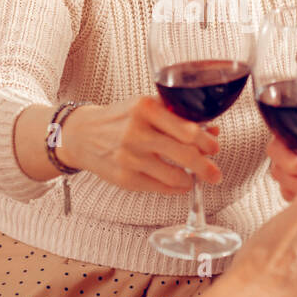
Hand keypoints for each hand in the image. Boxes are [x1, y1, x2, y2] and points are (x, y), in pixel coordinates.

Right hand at [58, 96, 221, 193]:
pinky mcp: (125, 178)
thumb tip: (212, 131)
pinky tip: (180, 183)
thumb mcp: (145, 108)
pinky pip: (160, 188)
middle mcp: (136, 132)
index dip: (207, 142)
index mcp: (145, 108)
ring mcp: (130, 157)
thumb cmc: (119, 119)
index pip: (187, 129)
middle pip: (185, 154)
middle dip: (206, 167)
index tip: (214, 148)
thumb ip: (177, 117)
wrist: (81, 135)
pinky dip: (176, 188)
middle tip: (215, 173)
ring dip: (192, 179)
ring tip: (196, 178)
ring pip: (175, 176)